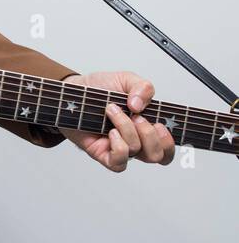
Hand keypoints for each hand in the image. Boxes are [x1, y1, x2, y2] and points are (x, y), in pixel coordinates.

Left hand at [59, 72, 173, 170]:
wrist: (72, 91)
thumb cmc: (100, 88)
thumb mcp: (125, 79)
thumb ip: (142, 87)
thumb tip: (140, 105)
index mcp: (146, 127)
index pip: (167, 148)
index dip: (169, 141)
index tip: (160, 123)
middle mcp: (135, 140)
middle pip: (158, 155)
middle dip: (151, 134)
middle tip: (136, 116)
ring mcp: (118, 148)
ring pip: (137, 153)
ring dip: (128, 129)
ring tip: (113, 112)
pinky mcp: (101, 153)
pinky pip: (118, 163)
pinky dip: (119, 147)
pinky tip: (111, 132)